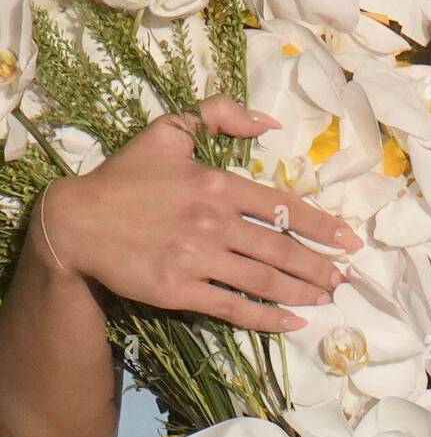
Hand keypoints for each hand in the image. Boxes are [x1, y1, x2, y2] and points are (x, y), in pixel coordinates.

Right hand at [41, 94, 362, 331]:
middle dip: (319, 265)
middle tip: (345, 278)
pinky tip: (290, 322)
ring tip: (327, 297)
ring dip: (301, 291)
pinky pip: (232, 305)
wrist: (76, 221)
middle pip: (280, 248)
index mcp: (218, 184)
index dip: (320, 225)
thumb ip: (220, 115)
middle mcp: (215, 222)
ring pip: (263, 280)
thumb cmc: (125, 175)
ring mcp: (198, 259)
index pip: (282, 206)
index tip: (348, 240)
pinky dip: (265, 317)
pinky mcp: (179, 290)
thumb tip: (269, 121)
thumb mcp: (169, 129)